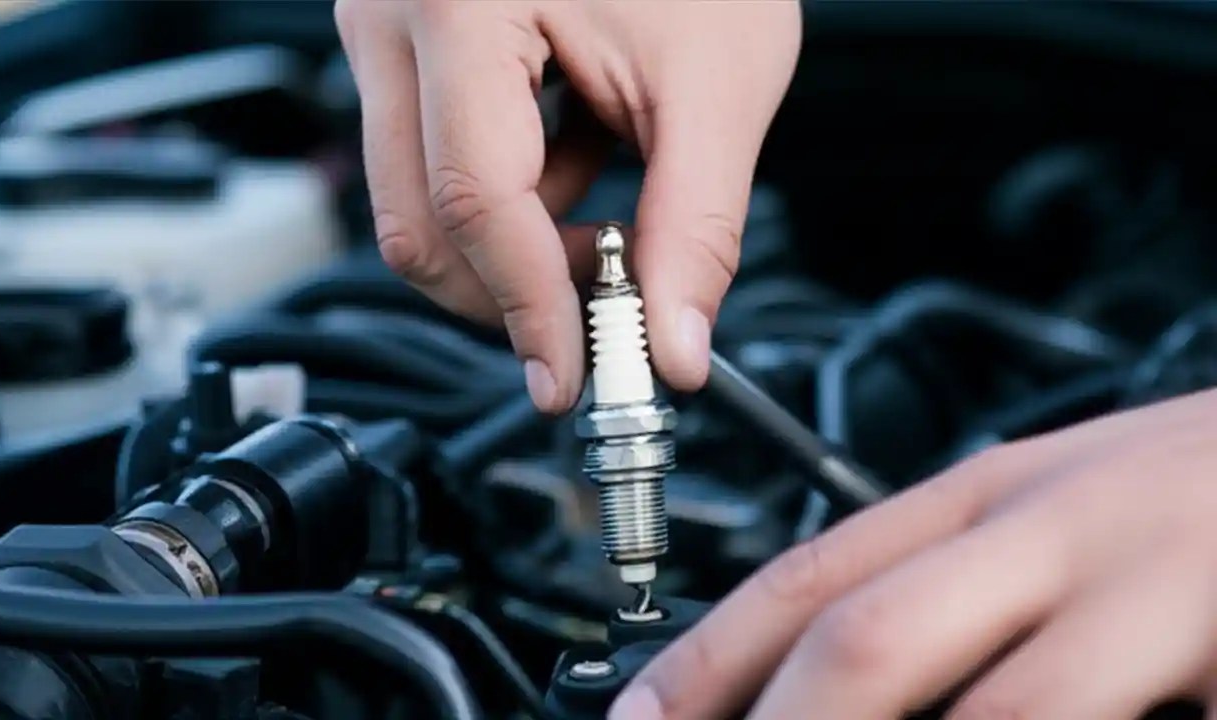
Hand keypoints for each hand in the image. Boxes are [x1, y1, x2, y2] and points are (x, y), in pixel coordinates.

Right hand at [334, 0, 800, 411]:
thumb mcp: (716, 79)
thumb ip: (695, 224)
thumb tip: (672, 344)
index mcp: (463, 3)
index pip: (474, 202)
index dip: (527, 310)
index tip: (570, 375)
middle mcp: (394, 12)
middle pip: (417, 223)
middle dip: (511, 290)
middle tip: (604, 304)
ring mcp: (387, 23)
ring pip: (416, 201)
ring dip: (516, 239)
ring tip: (607, 196)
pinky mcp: (406, 39)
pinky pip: (428, 157)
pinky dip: (508, 190)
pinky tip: (576, 150)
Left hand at [612, 388, 1216, 718]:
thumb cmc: (1183, 507)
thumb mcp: (1044, 520)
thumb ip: (946, 590)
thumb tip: (824, 680)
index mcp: (988, 496)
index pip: (811, 574)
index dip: (706, 659)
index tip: (635, 719)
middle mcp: (1054, 532)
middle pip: (871, 637)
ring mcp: (1156, 594)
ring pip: (1002, 715)